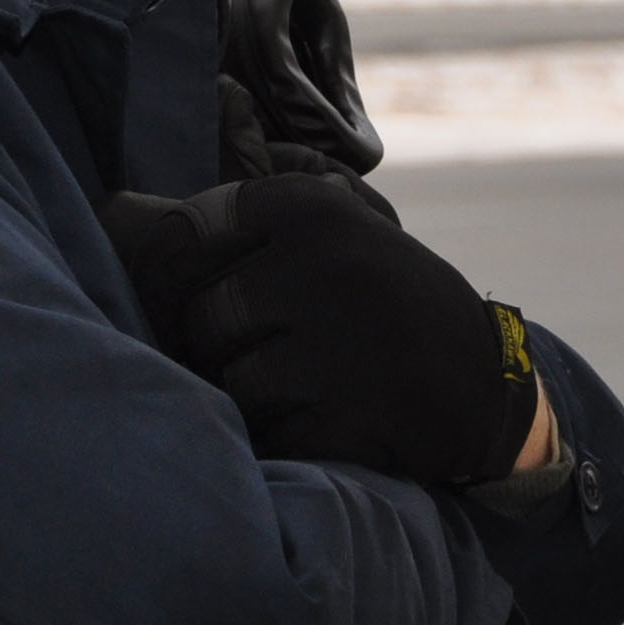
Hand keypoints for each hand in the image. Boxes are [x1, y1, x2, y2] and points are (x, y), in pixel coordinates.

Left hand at [99, 175, 545, 485]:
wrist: (488, 387)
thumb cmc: (386, 300)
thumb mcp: (344, 223)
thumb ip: (255, 198)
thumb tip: (134, 187)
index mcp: (313, 208)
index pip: (188, 230)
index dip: (185, 270)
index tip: (212, 288)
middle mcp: (322, 266)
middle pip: (200, 316)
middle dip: (225, 341)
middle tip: (277, 346)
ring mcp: (335, 348)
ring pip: (228, 380)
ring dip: (256, 393)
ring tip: (309, 383)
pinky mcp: (345, 422)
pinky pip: (265, 435)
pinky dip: (285, 437)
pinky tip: (327, 419)